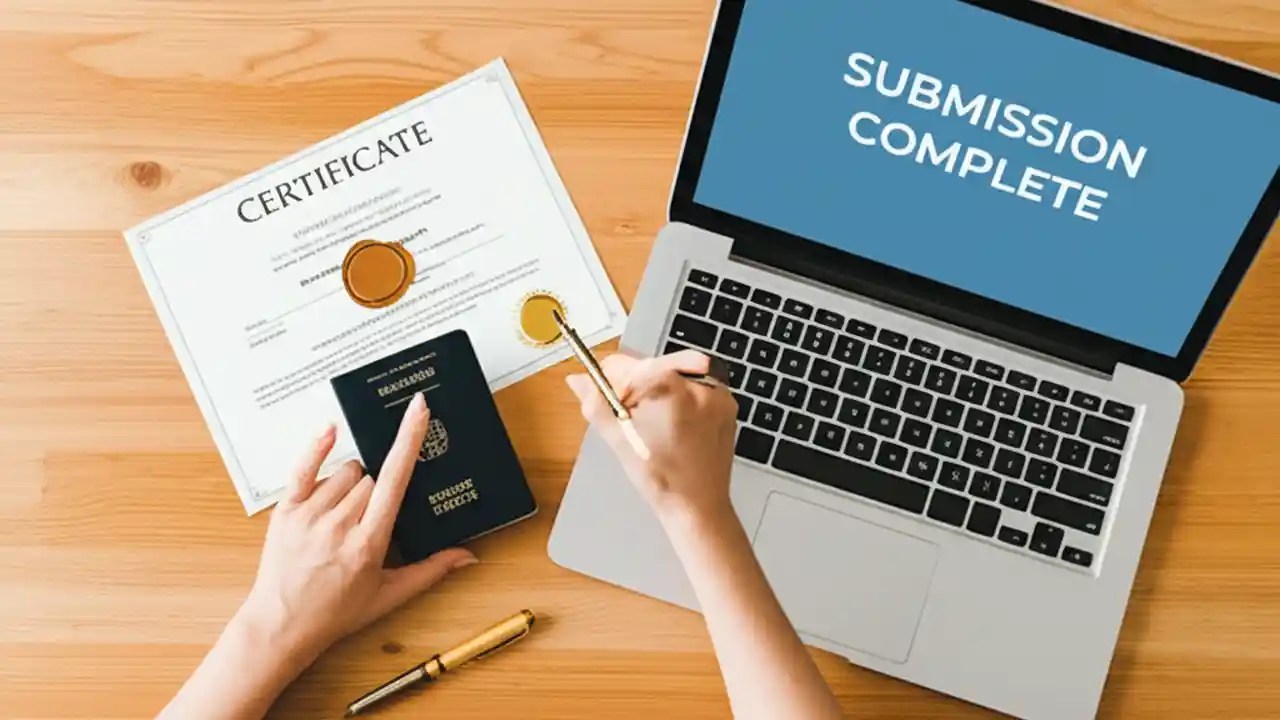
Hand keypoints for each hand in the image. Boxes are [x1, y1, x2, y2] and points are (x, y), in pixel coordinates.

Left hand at [238, 393, 476, 665]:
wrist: (280, 627)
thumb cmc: (335, 613)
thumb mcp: (389, 596)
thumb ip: (431, 571)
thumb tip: (468, 555)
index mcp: (368, 543)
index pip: (394, 480)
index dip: (409, 441)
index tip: (420, 411)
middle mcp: (339, 525)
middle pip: (371, 478)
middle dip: (378, 488)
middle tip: (370, 516)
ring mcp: (309, 516)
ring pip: (345, 473)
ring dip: (353, 482)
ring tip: (346, 513)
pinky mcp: (285, 512)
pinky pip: (303, 468)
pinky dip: (317, 447)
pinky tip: (329, 430)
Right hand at [565, 350, 737, 522]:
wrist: (697, 504)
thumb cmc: (662, 477)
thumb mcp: (619, 438)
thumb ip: (596, 403)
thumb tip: (578, 380)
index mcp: (668, 385)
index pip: (627, 364)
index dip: (611, 381)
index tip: (608, 394)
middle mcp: (696, 381)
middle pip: (652, 365)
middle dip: (637, 385)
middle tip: (631, 413)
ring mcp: (717, 392)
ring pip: (674, 373)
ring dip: (659, 390)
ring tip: (655, 424)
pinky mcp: (727, 403)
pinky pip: (696, 387)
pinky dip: (682, 399)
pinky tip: (676, 425)